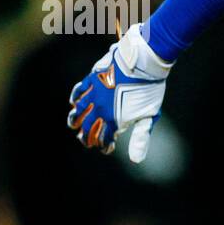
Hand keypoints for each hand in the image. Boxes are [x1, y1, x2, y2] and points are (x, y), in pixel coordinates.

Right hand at [67, 22, 172, 161]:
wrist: (143, 63)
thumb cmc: (149, 90)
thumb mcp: (149, 116)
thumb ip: (141, 137)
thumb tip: (136, 160)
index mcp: (114, 120)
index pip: (104, 138)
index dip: (104, 145)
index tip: (107, 148)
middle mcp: (100, 108)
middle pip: (88, 127)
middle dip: (87, 137)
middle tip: (87, 142)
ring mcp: (94, 93)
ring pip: (79, 110)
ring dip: (75, 119)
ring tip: (73, 125)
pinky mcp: (92, 79)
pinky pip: (78, 90)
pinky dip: (75, 98)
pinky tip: (73, 102)